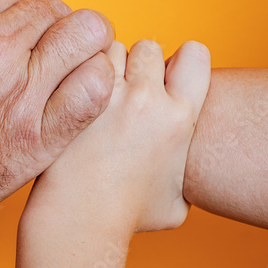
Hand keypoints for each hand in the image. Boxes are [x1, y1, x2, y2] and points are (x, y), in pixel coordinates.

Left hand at [22, 39, 211, 236]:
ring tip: (96, 98)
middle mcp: (149, 101)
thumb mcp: (178, 202)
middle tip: (123, 94)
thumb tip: (188, 166)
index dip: (180, 63)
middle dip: (138, 65)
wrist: (79, 219)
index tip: (165, 83)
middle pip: (149, 48)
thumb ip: (186, 171)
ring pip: (112, 49)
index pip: (195, 54)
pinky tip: (72, 97)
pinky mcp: (73, 97)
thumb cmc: (126, 217)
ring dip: (105, 66)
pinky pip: (80, 61)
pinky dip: (77, 72)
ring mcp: (109, 95)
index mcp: (181, 118)